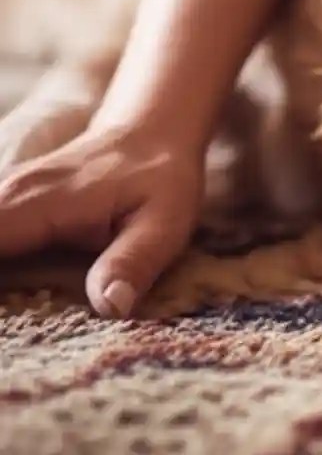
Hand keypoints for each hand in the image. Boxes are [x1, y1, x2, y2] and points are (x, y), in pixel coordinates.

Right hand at [0, 125, 202, 316]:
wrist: (152, 133)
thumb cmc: (161, 181)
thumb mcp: (164, 224)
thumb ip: (133, 262)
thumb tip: (111, 307)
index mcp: (38, 205)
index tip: (3, 323)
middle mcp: (7, 195)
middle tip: (10, 331)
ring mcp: (1, 193)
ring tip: (8, 311)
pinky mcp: (5, 198)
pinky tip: (10, 282)